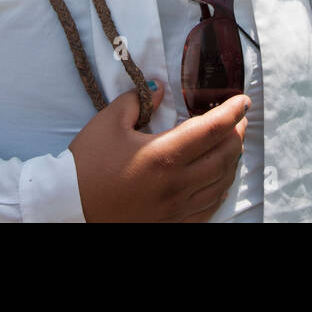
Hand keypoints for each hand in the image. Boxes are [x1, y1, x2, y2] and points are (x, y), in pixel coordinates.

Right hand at [69, 81, 248, 221]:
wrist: (68, 208)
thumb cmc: (86, 164)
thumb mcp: (108, 122)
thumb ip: (138, 99)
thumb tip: (160, 88)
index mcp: (164, 155)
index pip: (213, 129)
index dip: (233, 112)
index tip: (243, 100)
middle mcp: (177, 184)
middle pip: (225, 156)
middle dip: (238, 133)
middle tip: (239, 119)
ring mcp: (177, 208)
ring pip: (222, 183)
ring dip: (232, 160)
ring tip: (231, 143)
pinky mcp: (171, 224)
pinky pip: (209, 207)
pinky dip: (220, 188)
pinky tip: (218, 177)